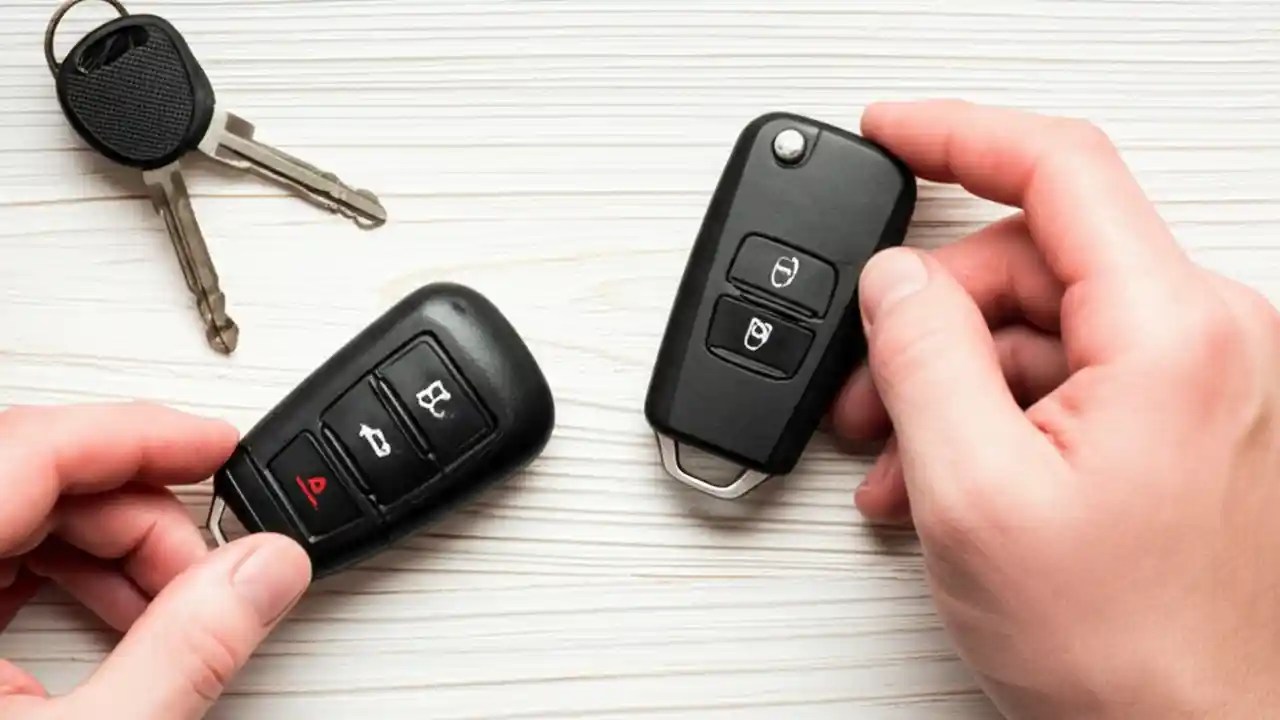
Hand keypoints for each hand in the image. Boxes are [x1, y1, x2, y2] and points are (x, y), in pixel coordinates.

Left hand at [0, 403, 312, 718]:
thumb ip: (188, 649)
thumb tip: (266, 569)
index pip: (29, 449)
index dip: (138, 436)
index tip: (216, 446)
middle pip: (35, 478)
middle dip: (142, 518)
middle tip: (213, 568)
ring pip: (23, 516)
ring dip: (115, 552)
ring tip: (177, 608)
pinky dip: (74, 578)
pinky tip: (124, 619)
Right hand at [831, 100, 1279, 717]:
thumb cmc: (1124, 649)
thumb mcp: (974, 492)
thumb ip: (919, 356)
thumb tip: (893, 281)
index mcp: (1171, 332)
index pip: (1057, 165)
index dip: (955, 132)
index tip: (886, 129)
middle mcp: (1204, 338)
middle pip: (1028, 259)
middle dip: (927, 315)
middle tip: (866, 389)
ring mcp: (1196, 380)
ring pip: (1035, 325)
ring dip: (949, 379)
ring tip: (900, 461)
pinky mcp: (1178, 420)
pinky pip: (1064, 377)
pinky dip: (992, 412)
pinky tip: (946, 475)